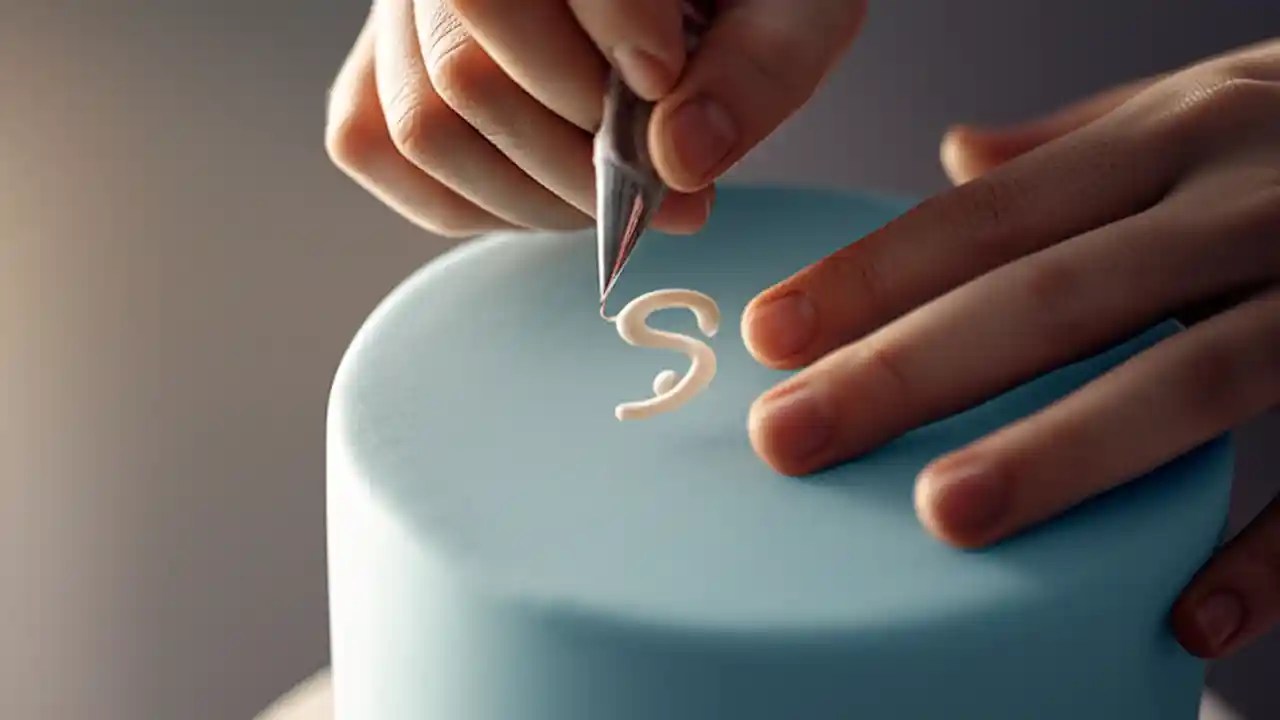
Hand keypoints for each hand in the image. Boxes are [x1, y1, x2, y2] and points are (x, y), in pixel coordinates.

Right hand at [323, 0, 865, 236]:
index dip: (597, 37)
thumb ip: (754, 69)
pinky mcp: (377, 73)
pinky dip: (475, 201)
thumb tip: (679, 155)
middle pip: (468, 75)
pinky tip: (552, 187)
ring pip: (425, 128)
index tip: (661, 77)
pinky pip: (379, 151)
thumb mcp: (792, 8)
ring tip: (618, 191)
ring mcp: (397, 17)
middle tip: (668, 183)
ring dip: (539, 194)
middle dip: (582, 159)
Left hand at [742, 39, 1279, 658]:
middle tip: (790, 439)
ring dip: (1061, 452)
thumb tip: (954, 160)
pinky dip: (1267, 550)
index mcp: (1173, 140)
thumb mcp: (1207, 104)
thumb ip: (1080, 140)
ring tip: (946, 516)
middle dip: (909, 371)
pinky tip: (1178, 619)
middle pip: (1050, 295)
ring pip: (1185, 378)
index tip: (769, 338)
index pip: (990, 216)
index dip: (874, 277)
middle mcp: (1242, 201)